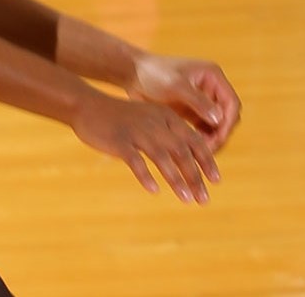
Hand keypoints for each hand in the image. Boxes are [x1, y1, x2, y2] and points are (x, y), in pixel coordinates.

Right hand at [69, 89, 220, 202]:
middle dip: (196, 176)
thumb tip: (188, 158)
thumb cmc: (121, 117)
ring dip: (177, 180)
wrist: (88, 106)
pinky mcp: (119, 141)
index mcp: (166, 117)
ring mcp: (137, 132)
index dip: (206, 160)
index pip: (193, 139)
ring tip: (187, 199)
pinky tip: (154, 190)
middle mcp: (155, 123)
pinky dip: (146, 176)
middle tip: (204, 199)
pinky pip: (136, 161)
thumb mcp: (149, 119)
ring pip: (163, 158)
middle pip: (182, 151)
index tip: (216, 180)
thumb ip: (167, 135)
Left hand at [130, 54, 240, 151]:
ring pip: (216, 127)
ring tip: (198, 155)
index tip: (219, 139)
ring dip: (212, 141)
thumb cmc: (153, 74)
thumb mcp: (175, 86)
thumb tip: (219, 120)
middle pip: (227, 117)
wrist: (132, 74)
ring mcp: (202, 101)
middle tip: (208, 152)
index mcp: (212, 76)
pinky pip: (203, 130)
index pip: (231, 103)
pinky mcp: (191, 112)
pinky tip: (190, 152)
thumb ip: (198, 101)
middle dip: (220, 134)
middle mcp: (211, 88)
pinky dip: (200, 141)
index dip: (228, 122)